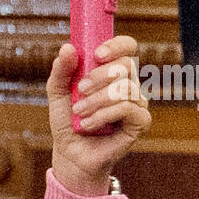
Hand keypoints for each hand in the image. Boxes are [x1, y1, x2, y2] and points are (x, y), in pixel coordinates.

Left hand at [47, 35, 150, 194]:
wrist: (70, 153)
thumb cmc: (67, 121)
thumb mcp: (57, 93)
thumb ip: (61, 70)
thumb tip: (68, 47)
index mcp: (111, 72)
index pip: (127, 47)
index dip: (116, 45)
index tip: (96, 55)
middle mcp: (128, 84)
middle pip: (126, 64)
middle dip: (99, 76)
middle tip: (80, 91)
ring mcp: (136, 103)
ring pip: (125, 88)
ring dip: (96, 100)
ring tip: (79, 113)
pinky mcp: (140, 122)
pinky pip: (127, 108)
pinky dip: (103, 115)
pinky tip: (87, 124)